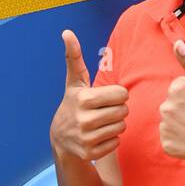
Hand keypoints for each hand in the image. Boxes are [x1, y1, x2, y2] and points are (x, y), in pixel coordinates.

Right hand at [50, 29, 128, 162]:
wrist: (60, 138)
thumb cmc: (73, 103)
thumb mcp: (74, 81)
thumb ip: (73, 56)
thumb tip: (66, 31)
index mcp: (84, 99)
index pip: (122, 94)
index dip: (117, 94)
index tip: (106, 96)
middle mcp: (85, 119)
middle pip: (124, 111)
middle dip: (118, 109)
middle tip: (104, 109)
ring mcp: (87, 138)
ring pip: (122, 126)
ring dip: (116, 123)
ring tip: (102, 121)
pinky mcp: (91, 153)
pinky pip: (117, 142)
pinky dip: (111, 139)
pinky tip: (99, 135)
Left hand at [158, 40, 184, 172]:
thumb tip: (177, 44)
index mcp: (177, 90)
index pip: (181, 85)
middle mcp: (166, 107)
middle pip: (174, 101)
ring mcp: (166, 128)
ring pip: (172, 118)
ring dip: (183, 122)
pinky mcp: (167, 145)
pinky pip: (170, 136)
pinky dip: (180, 138)